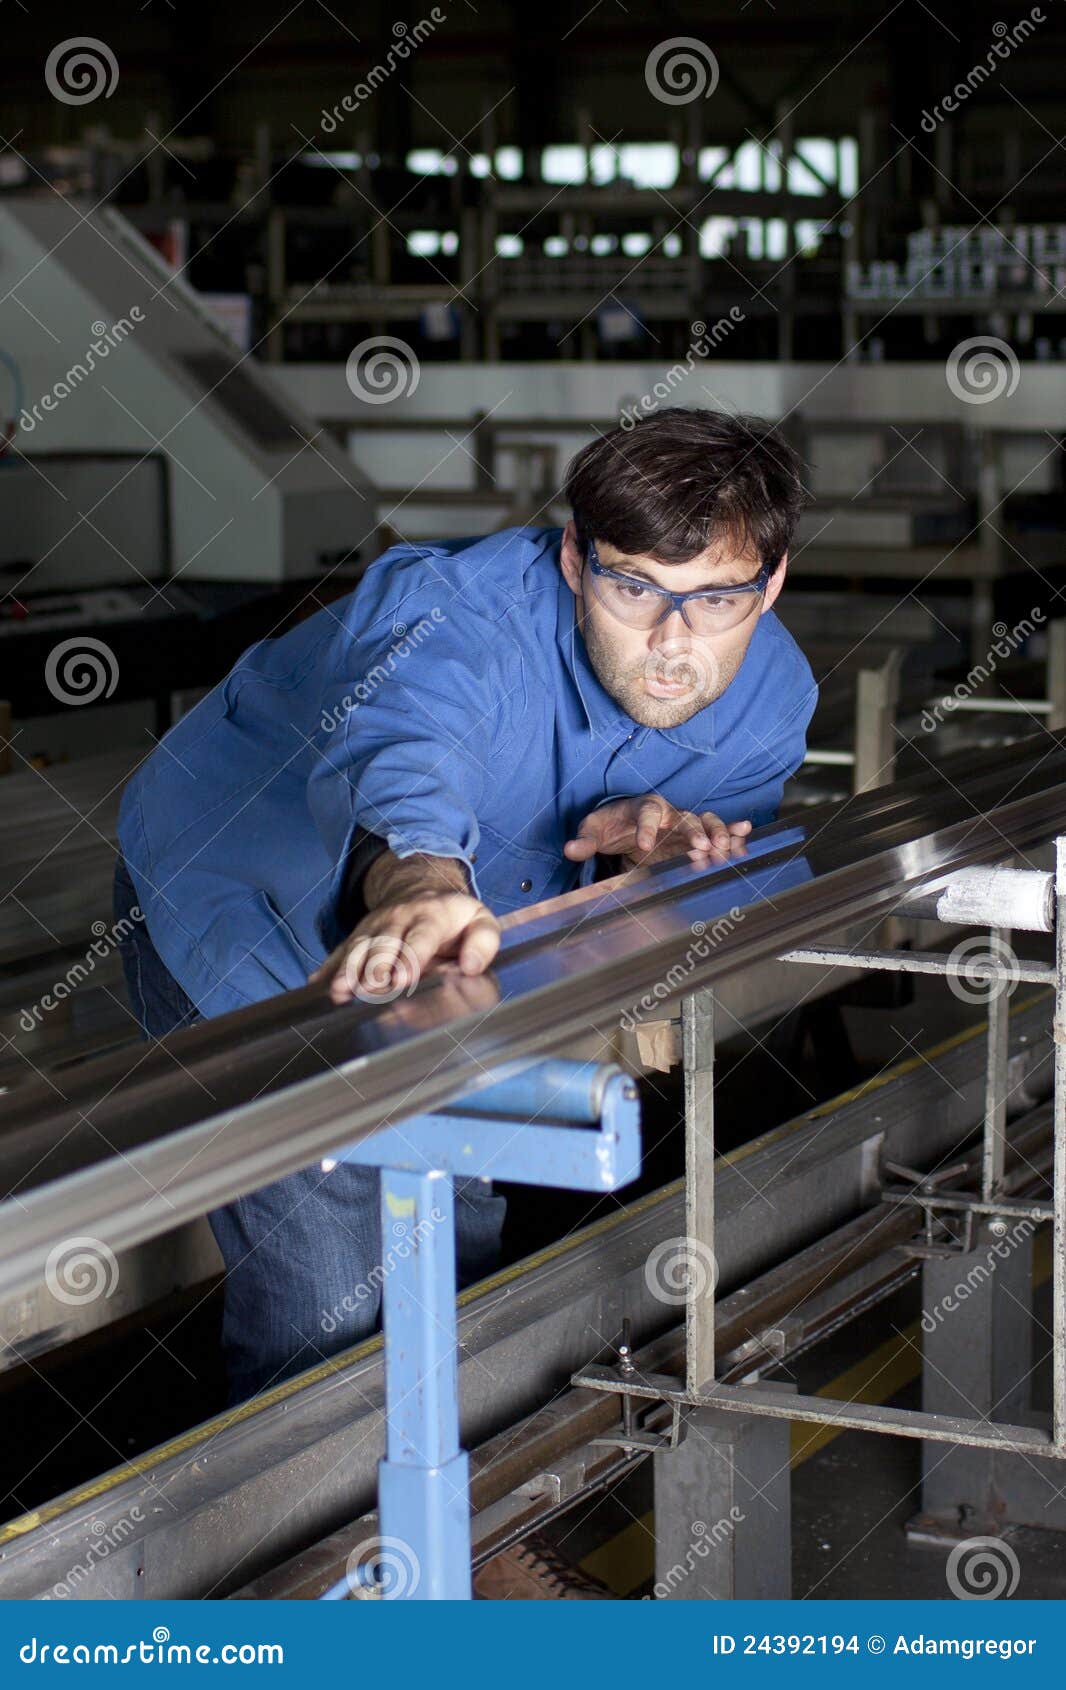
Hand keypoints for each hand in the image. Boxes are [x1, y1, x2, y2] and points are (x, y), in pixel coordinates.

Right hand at [310, 888, 500, 1003]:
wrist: (421, 888)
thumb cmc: (455, 916)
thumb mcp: (480, 920)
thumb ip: (483, 942)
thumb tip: (472, 966)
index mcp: (431, 915)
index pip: (420, 936)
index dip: (411, 956)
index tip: (403, 978)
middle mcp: (398, 918)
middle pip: (384, 942)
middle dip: (376, 965)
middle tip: (371, 987)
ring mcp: (375, 926)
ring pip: (358, 947)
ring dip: (347, 969)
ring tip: (339, 991)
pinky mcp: (360, 935)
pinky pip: (341, 950)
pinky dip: (328, 968)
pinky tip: (316, 985)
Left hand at [563, 795, 750, 870]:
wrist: (625, 827)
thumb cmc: (610, 825)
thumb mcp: (593, 829)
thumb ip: (584, 839)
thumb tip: (570, 850)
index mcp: (643, 806)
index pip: (646, 812)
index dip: (646, 827)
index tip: (644, 846)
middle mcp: (667, 812)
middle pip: (684, 816)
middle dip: (693, 830)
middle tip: (700, 845)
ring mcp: (683, 825)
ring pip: (705, 823)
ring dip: (716, 834)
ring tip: (724, 848)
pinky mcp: (693, 838)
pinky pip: (715, 833)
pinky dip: (730, 833)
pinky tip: (744, 837)